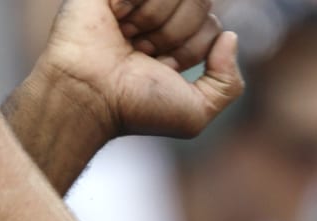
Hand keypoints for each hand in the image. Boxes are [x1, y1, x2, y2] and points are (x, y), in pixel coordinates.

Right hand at [37, 0, 242, 138]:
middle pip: (200, 2)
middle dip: (175, 33)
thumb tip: (230, 36)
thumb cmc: (133, 107)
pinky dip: (134, 2)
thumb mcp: (195, 114)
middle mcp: (158, 18)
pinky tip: (115, 17)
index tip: (161, 69)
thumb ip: (229, 84)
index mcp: (177, 43)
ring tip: (125, 37)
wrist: (87, 95)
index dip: (192, 48)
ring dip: (152, 18)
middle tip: (142, 52)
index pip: (212, 26)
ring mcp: (135, 1)